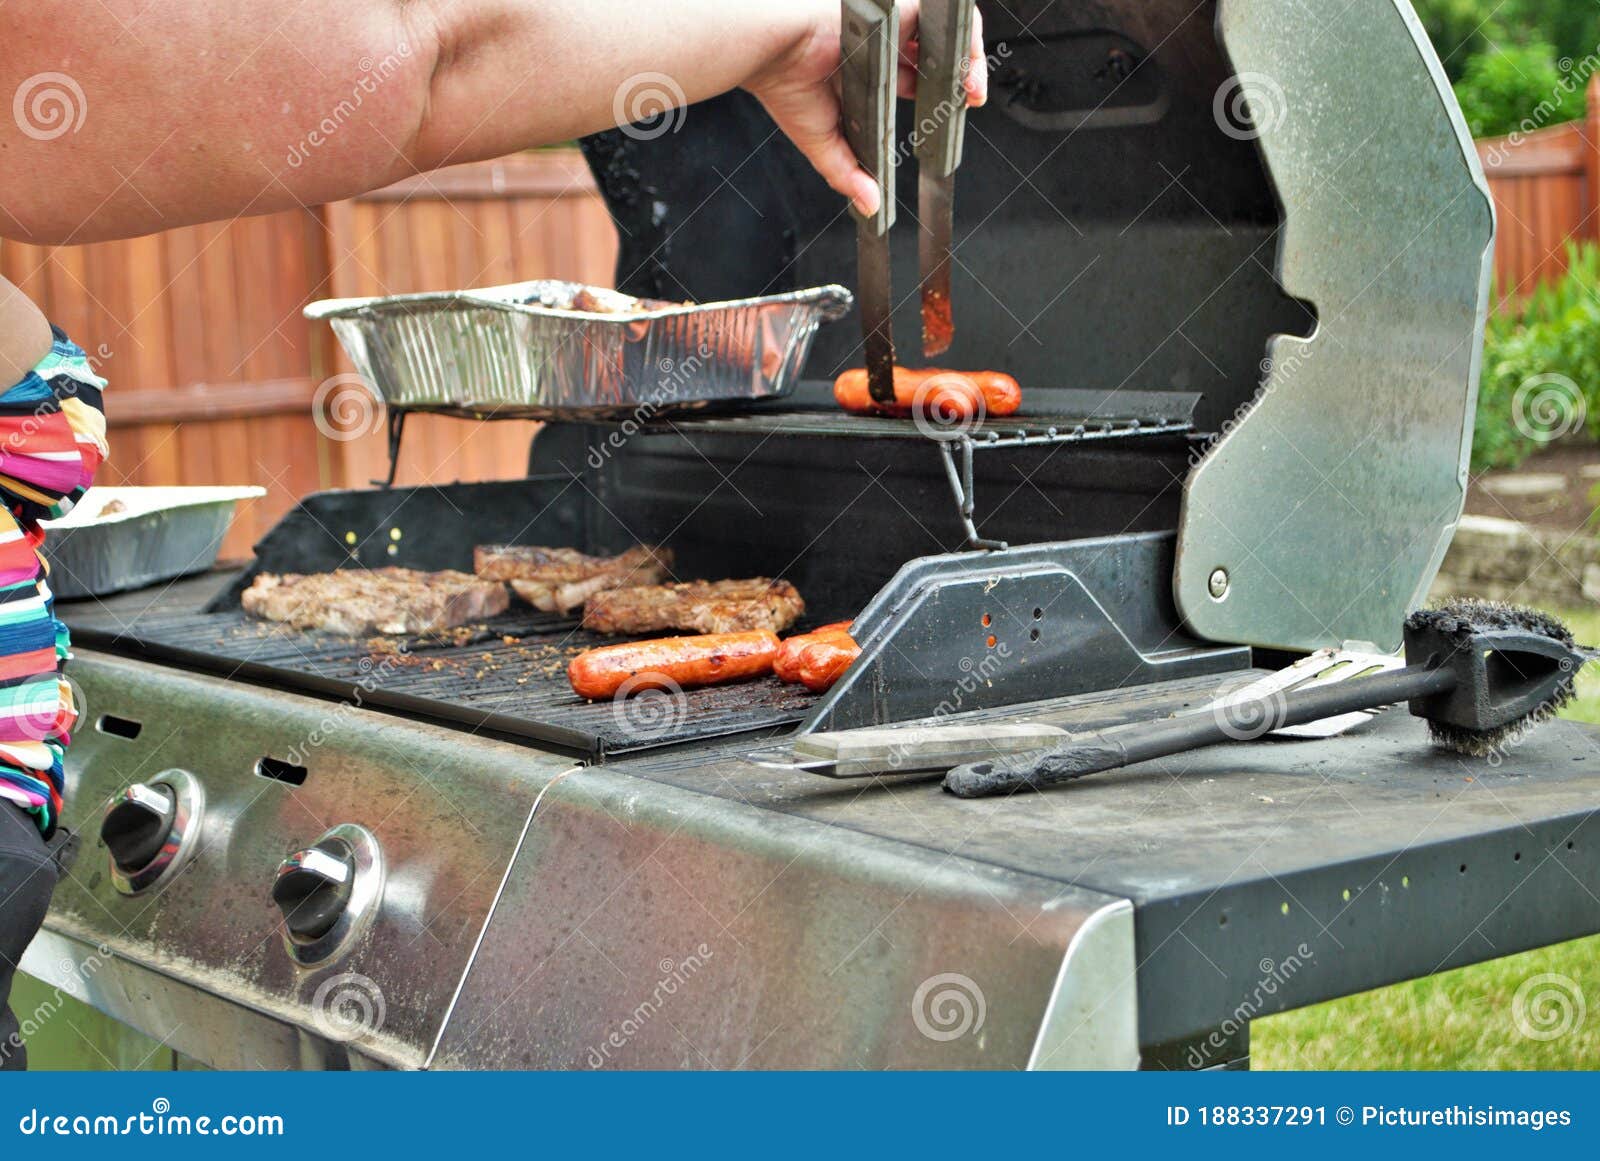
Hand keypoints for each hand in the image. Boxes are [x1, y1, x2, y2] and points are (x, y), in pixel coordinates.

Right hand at [745, 1, 986, 216]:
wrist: (773, 51)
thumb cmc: (785, 86)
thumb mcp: (824, 143)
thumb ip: (848, 174)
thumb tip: (868, 207)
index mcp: (865, 73)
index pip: (911, 80)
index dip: (935, 96)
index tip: (949, 117)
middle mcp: (881, 47)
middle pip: (934, 57)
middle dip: (959, 79)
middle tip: (970, 102)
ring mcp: (890, 26)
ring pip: (944, 36)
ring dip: (968, 60)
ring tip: (973, 89)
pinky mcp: (897, 11)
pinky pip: (942, 14)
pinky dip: (965, 38)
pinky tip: (967, 67)